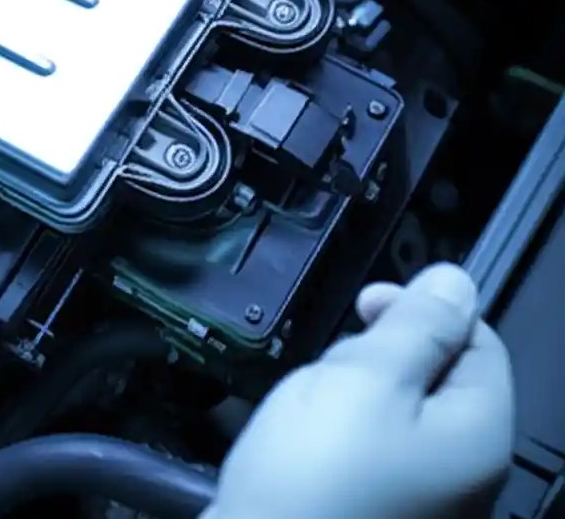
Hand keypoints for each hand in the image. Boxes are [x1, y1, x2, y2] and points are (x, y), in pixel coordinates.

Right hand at [205, 263, 514, 518]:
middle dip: (375, 358)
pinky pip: (361, 449)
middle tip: (330, 371)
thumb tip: (455, 281)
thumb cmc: (312, 478)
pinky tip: (299, 443)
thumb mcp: (366, 381)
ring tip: (307, 413)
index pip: (478, 342)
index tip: (367, 303)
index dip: (423, 309)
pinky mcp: (370, 508)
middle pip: (433, 377)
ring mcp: (417, 496)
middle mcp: (460, 471)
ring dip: (345, 395)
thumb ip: (415, 327)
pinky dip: (329, 434)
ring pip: (389, 412)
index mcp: (478, 435)